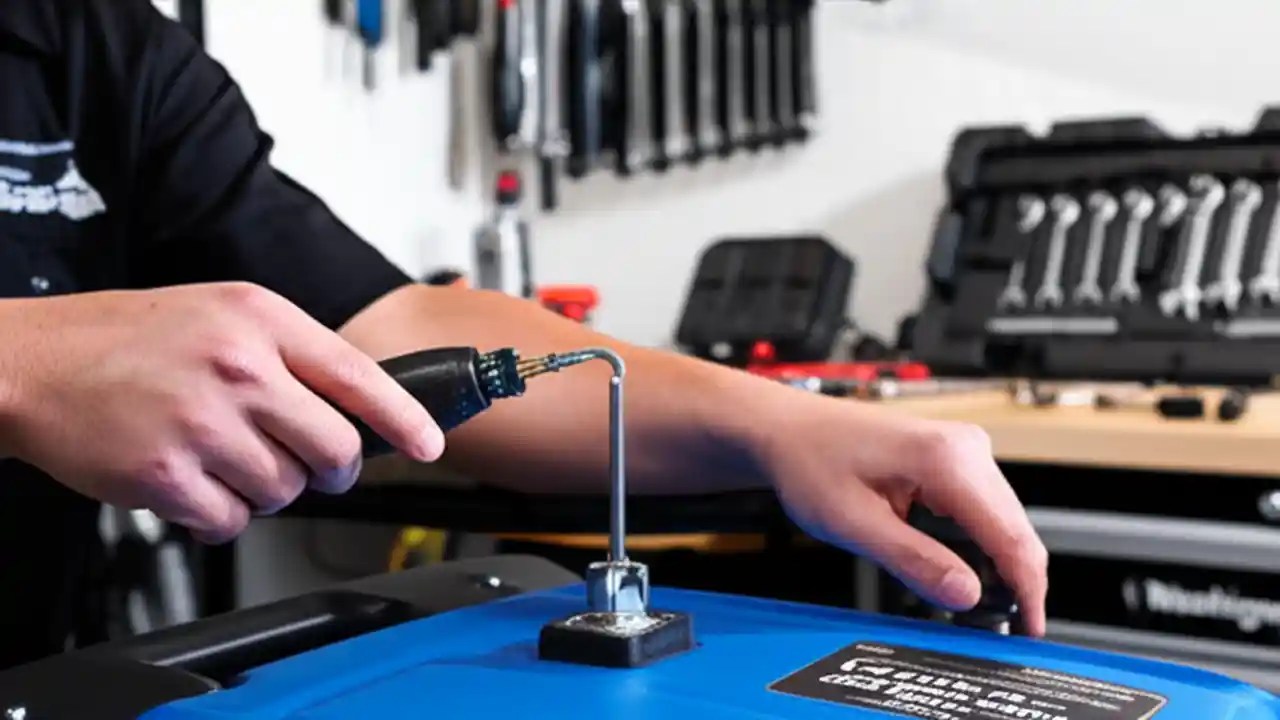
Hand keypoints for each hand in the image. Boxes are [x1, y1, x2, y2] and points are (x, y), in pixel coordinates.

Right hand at [0, 283, 442, 542]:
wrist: (34, 361)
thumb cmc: (127, 338)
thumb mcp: (222, 315)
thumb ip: (290, 354)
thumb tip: (355, 408)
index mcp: (259, 320)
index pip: (358, 376)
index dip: (404, 419)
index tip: (429, 444)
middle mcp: (237, 367)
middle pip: (333, 448)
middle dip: (331, 469)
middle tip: (312, 466)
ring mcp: (200, 422)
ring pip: (285, 490)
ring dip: (266, 489)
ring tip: (225, 459)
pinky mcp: (164, 474)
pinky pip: (231, 521)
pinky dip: (221, 515)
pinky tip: (196, 484)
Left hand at [764, 394, 1047, 635]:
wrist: (788, 430)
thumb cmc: (809, 463)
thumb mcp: (854, 524)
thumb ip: (914, 561)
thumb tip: (966, 594)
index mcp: (946, 459)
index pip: (1010, 537)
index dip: (1027, 591)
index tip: (1028, 631)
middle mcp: (965, 447)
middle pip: (1016, 529)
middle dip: (1015, 583)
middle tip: (1001, 631)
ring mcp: (963, 448)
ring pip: (1004, 521)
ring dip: (998, 565)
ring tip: (979, 609)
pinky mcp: (955, 457)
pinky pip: (985, 509)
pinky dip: (982, 544)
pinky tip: (962, 570)